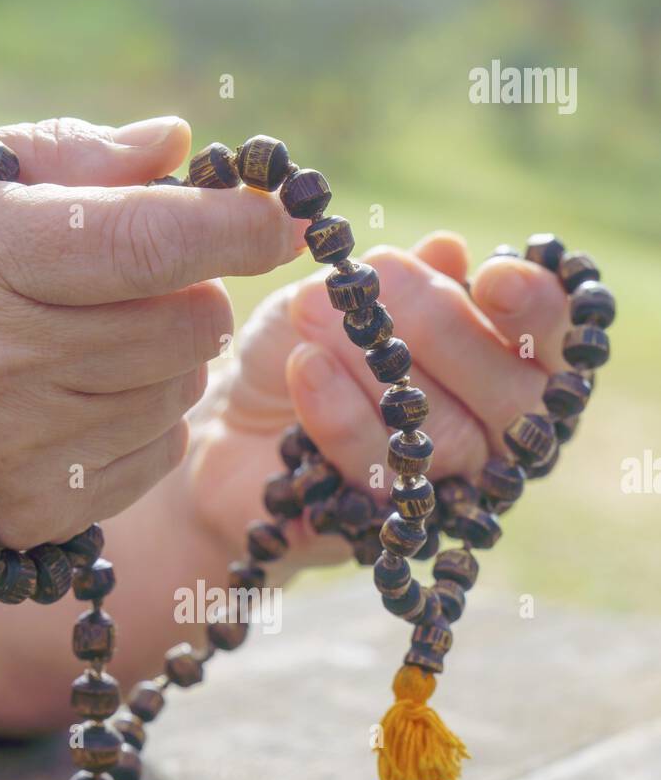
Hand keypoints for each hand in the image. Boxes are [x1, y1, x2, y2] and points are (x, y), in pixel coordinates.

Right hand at [0, 116, 304, 593]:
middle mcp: (2, 367)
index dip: (232, 228)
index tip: (280, 214)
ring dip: (165, 362)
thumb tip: (175, 146)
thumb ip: (65, 159)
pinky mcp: (38, 514)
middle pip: (185, 329)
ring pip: (178, 394)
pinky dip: (142, 421)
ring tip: (90, 344)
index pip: (144, 245)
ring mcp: (21, 453)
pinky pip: (155, 455)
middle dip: (190, 295)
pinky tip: (80, 401)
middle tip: (144, 282)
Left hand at [187, 231, 570, 561]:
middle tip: (380, 274)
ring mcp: (445, 490)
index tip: (493, 277)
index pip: (556, 342)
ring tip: (313, 312)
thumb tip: (447, 248)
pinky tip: (304, 366)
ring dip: (378, 365)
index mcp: (504, 364)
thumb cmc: (299, 351)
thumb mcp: (342, 298)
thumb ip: (401, 279)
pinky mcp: (385, 531)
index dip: (537, 312)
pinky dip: (340, 414)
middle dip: (444, 328)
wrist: (223, 429)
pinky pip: (381, 474)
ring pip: (448, 437)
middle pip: (513, 398)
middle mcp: (493, 436)